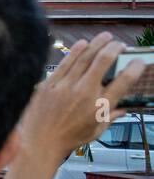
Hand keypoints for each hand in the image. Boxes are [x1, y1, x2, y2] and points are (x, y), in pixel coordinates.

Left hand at [16, 33, 143, 162]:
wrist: (39, 142)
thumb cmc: (68, 138)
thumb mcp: (96, 131)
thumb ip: (111, 117)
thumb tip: (123, 109)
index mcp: (100, 107)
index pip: (123, 82)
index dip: (135, 68)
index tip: (139, 61)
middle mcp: (84, 93)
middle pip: (103, 62)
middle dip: (114, 49)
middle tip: (120, 44)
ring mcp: (65, 86)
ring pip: (83, 58)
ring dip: (96, 44)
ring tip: (106, 36)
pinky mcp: (50, 83)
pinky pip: (64, 63)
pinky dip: (75, 51)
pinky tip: (83, 43)